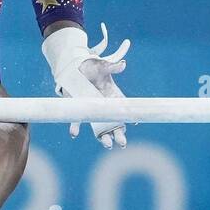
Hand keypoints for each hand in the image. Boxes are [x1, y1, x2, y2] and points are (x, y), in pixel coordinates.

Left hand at [42, 22, 130, 148]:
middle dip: (119, 134)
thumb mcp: (102, 66)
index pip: (123, 109)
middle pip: (114, 124)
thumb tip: (122, 64)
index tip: (135, 122)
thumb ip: (112, 67)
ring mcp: (92, 111)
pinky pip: (77, 122)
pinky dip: (75, 128)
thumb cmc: (92, 67)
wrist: (75, 68)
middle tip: (122, 143)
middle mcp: (104, 107)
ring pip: (99, 128)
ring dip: (103, 138)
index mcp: (113, 96)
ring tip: (107, 145)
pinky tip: (74, 134)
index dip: (130, 117)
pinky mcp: (78, 110)